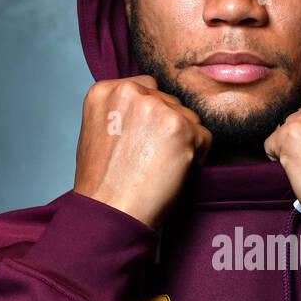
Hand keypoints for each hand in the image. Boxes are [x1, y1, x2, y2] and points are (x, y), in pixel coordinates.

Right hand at [73, 75, 211, 228]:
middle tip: (152, 159)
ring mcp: (157, 108)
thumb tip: (149, 106)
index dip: (151, 115)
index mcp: (106, 90)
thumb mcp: (97, 132)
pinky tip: (173, 173)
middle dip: (168, 127)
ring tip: (159, 167)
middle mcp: (130, 92)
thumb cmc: (102, 183)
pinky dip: (197, 157)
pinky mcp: (181, 127)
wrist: (110, 211)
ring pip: (189, 118)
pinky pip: (204, 137)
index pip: (146, 88)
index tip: (145, 139)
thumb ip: (121, 112)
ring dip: (183, 141)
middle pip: (169, 101)